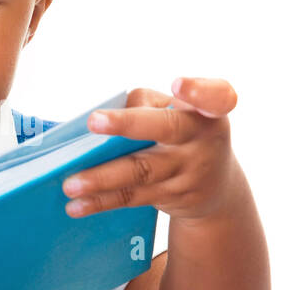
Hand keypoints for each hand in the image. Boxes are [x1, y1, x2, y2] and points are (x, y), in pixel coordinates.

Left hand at [61, 77, 239, 222]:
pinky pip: (133, 196)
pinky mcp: (174, 197)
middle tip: (93, 121)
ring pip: (141, 171)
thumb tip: (101, 124)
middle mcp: (202, 138)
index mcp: (207, 110)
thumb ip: (147, 106)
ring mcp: (189, 171)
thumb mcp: (180, 112)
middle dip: (128, 124)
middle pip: (166, 129)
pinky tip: (77, 205)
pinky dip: (102, 200)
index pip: (215, 96)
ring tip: (70, 183)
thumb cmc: (185, 133)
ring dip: (102, 177)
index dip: (198, 91)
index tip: (177, 83)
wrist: (218, 187)